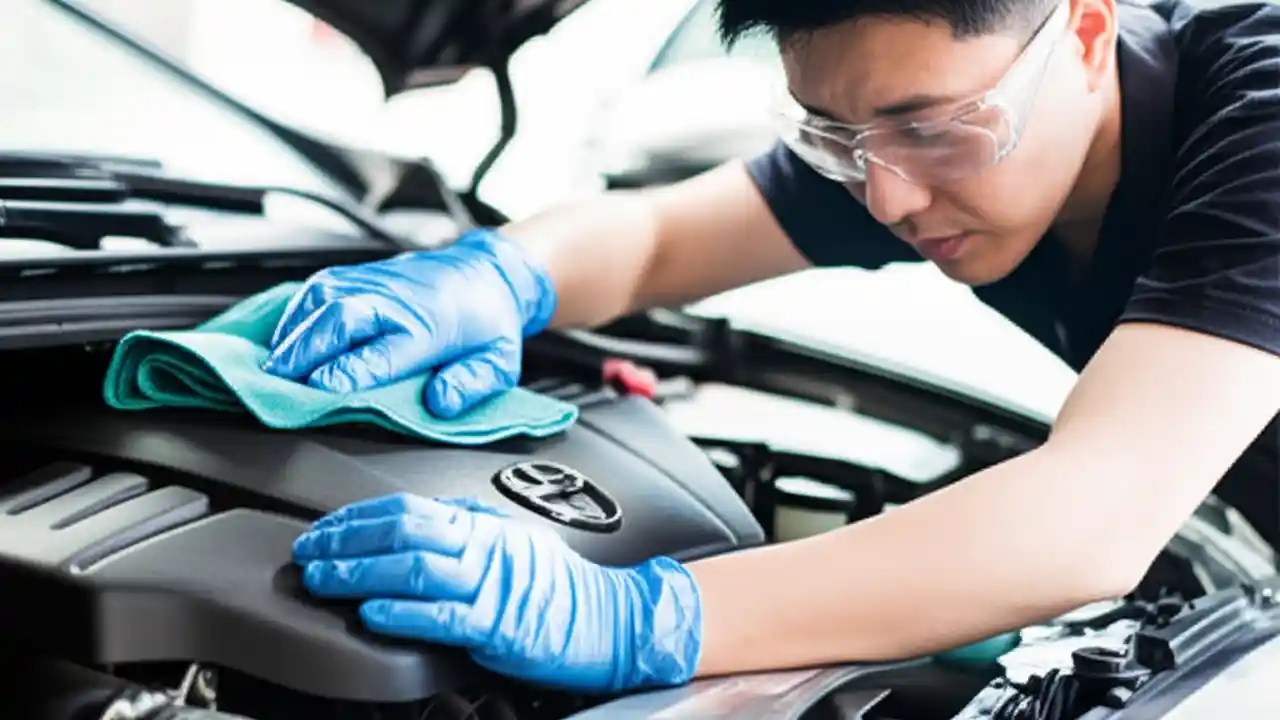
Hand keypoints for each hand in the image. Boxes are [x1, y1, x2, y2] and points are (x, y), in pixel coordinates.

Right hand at [261, 228, 556, 417]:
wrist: (488, 272)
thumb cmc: (488, 324)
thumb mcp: (498, 363)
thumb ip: (470, 384)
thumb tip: (441, 402)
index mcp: (429, 327)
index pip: (377, 355)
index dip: (345, 375)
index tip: (319, 392)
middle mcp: (394, 300)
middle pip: (338, 322)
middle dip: (304, 353)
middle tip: (277, 384)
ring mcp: (372, 283)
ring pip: (320, 303)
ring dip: (292, 335)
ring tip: (271, 367)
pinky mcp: (356, 275)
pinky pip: (315, 292)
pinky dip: (295, 316)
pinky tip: (283, 340)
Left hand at [292, 493, 702, 693]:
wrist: (613, 619)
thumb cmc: (562, 587)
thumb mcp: (512, 539)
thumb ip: (469, 524)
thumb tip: (423, 513)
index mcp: (482, 524)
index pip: (407, 508)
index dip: (356, 518)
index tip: (321, 531)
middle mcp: (485, 546)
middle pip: (404, 531)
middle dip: (347, 542)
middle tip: (308, 554)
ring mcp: (493, 584)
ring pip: (416, 568)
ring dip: (361, 574)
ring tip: (324, 581)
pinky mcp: (501, 624)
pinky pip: (445, 615)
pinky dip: (404, 613)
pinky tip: (373, 615)